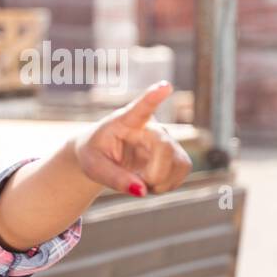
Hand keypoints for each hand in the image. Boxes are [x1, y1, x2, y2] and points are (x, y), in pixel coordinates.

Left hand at [72, 81, 192, 195]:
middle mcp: (151, 127)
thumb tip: (141, 191)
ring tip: (139, 179)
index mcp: (125, 121)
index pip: (140, 108)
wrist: (102, 155)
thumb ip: (113, 177)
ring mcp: (167, 140)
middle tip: (136, 183)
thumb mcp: (93, 167)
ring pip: (180, 163)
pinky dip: (166, 185)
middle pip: (165, 149)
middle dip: (153, 174)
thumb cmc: (95, 154)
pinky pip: (183, 172)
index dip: (153, 97)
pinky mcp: (177, 154)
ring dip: (160, 182)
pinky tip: (150, 181)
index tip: (165, 86)